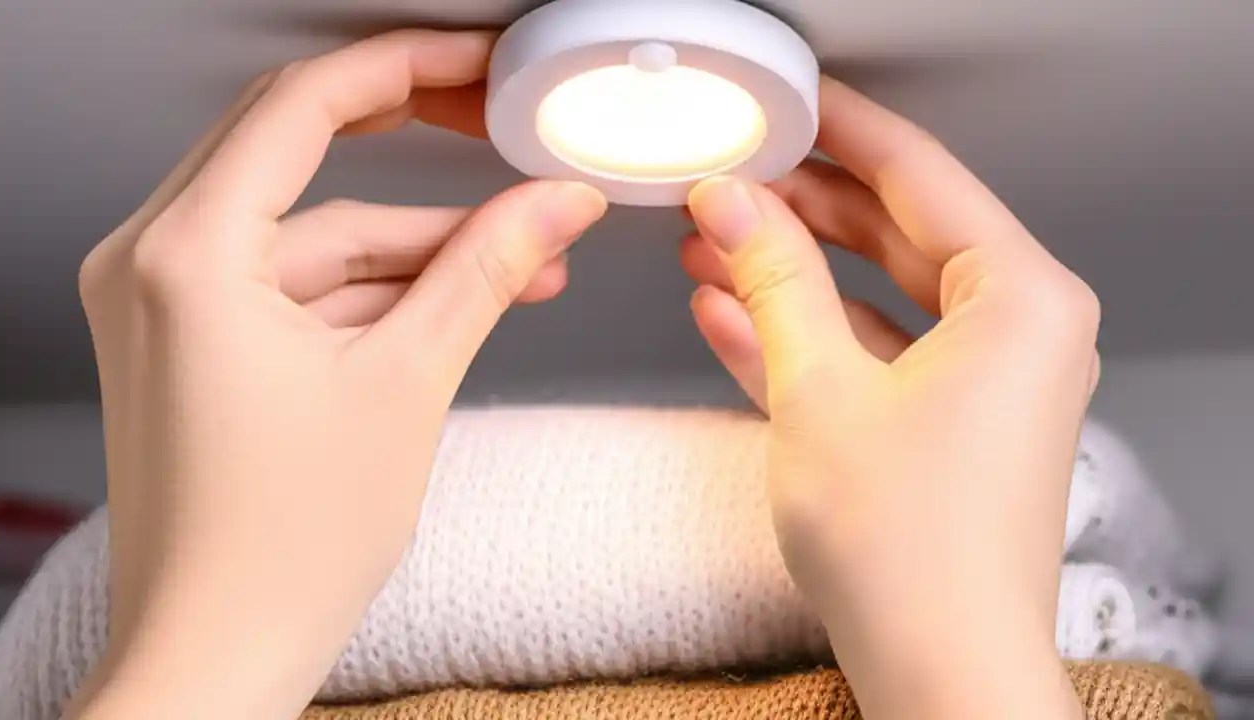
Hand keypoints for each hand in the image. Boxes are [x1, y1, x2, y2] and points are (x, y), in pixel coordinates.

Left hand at [68, 30, 605, 719]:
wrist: (216, 656)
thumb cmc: (280, 551)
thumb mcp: (407, 384)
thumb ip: (487, 272)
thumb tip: (554, 204)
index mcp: (187, 256)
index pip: (303, 107)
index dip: (403, 69)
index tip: (472, 65)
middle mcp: (153, 265)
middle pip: (297, 154)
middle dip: (413, 148)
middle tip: (496, 130)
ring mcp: (165, 306)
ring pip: (308, 234)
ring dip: (411, 245)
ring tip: (518, 260)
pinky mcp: (190, 344)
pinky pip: (290, 285)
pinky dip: (370, 290)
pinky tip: (453, 303)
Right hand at [682, 77, 1096, 719]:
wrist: (937, 675)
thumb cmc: (911, 554)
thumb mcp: (818, 388)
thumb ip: (771, 278)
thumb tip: (730, 201)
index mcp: (1020, 299)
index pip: (918, 175)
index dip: (838, 132)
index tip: (786, 105)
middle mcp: (1019, 333)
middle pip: (895, 232)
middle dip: (800, 209)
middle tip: (729, 178)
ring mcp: (984, 382)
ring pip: (875, 297)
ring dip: (790, 272)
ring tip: (709, 240)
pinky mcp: (945, 426)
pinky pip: (872, 355)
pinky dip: (806, 335)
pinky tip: (730, 312)